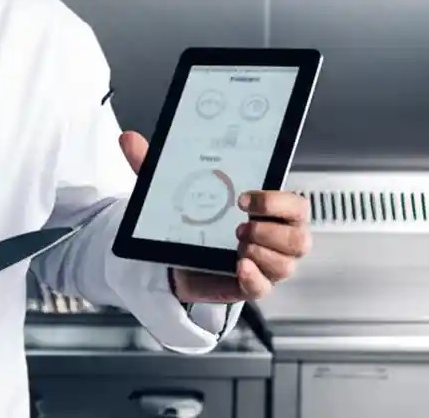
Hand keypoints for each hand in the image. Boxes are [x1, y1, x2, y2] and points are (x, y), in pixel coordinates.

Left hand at [118, 130, 311, 303]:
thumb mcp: (172, 190)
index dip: (278, 202)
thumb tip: (128, 139)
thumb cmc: (191, 219)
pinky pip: (264, 289)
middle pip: (299, 238)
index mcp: (268, 210)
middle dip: (272, 232)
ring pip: (287, 264)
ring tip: (238, 246)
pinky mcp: (250, 286)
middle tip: (240, 227)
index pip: (296, 206)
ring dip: (263, 254)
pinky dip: (254, 279)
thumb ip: (153, 165)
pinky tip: (239, 267)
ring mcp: (266, 264)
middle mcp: (274, 238)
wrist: (175, 256)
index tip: (244, 199)